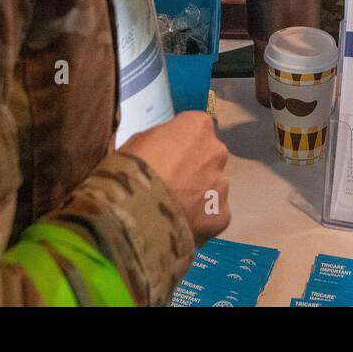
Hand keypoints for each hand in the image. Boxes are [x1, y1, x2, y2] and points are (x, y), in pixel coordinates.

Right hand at [119, 111, 230, 244]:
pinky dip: (199, 220)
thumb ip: (162, 140)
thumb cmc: (131, 168)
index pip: (195, 130)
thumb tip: (165, 149)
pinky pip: (212, 215)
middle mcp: (217, 152)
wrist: (134, 210)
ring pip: (212, 188)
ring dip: (197, 196)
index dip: (178, 145)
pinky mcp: (221, 214)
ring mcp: (222, 184)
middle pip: (208, 159)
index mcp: (198, 127)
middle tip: (169, 185)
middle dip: (192, 170)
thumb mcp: (139, 140)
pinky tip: (178, 225)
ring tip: (171, 210)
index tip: (165, 157)